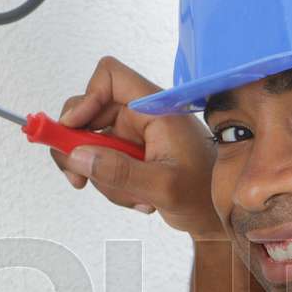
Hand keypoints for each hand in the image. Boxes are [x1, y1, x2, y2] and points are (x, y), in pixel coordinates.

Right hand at [50, 57, 220, 235]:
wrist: (217, 214)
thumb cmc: (206, 192)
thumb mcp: (164, 186)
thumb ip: (120, 172)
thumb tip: (78, 156)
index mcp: (155, 108)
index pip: (110, 77)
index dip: (86, 98)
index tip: (73, 129)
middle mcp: (141, 115)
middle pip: (88, 112)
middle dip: (80, 148)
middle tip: (79, 178)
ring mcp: (134, 135)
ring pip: (91, 144)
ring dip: (103, 175)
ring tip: (135, 196)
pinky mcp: (130, 154)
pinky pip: (102, 163)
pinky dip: (111, 184)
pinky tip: (137, 197)